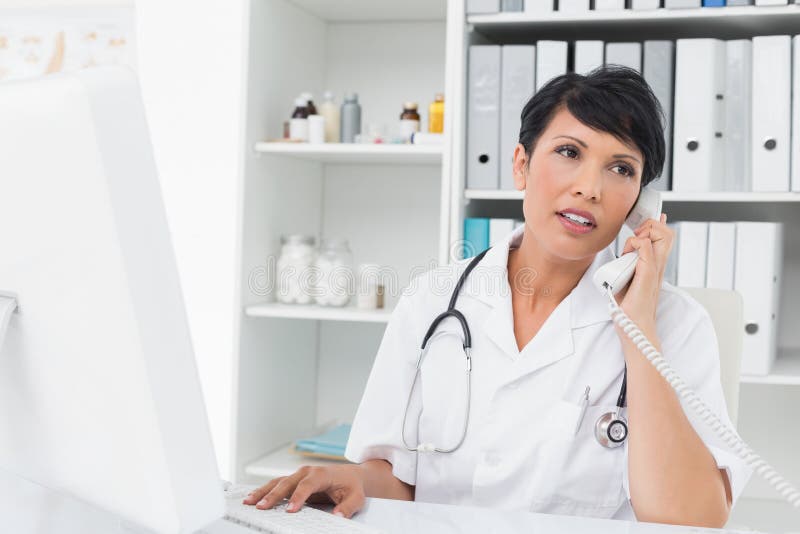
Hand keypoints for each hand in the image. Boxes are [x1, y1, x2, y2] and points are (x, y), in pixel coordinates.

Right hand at [242, 464, 365, 518]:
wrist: (351, 475)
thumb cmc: (352, 486)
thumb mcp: (356, 498)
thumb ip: (347, 507)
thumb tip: (338, 516)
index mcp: (321, 474)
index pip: (307, 485)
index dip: (298, 497)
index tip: (291, 510)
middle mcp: (307, 472)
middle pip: (287, 482)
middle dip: (273, 495)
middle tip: (262, 507)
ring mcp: (298, 475)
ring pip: (278, 482)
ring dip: (263, 491)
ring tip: (249, 502)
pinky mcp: (294, 481)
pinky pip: (277, 485)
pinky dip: (264, 491)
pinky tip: (253, 498)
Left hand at [614, 213, 673, 334]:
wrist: (633, 326)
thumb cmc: (630, 307)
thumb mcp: (628, 279)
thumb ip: (629, 265)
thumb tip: (623, 254)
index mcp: (655, 265)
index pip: (666, 237)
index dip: (656, 225)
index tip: (640, 228)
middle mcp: (659, 265)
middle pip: (668, 232)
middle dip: (650, 225)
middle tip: (636, 235)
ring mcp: (655, 269)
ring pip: (662, 235)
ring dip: (644, 232)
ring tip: (631, 245)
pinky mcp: (647, 274)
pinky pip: (645, 247)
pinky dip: (635, 243)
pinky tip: (626, 253)